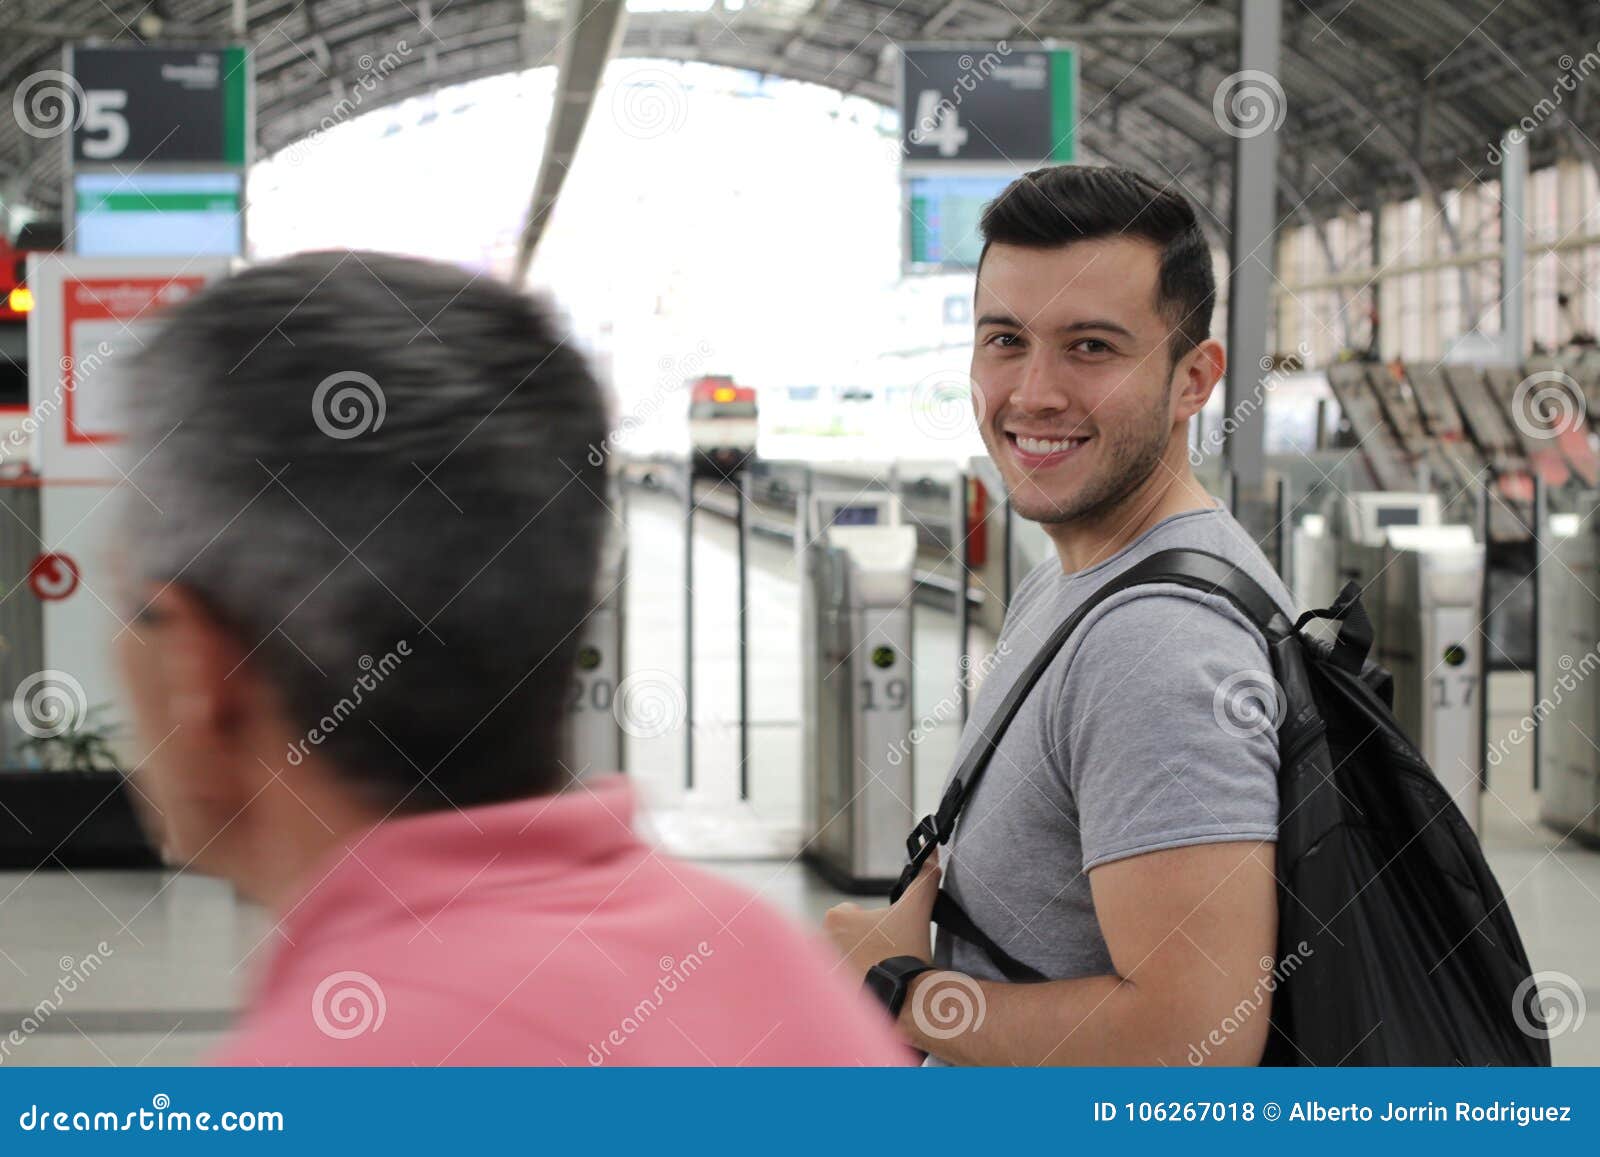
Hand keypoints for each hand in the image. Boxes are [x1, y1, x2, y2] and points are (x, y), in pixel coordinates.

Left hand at [822, 849, 940, 981]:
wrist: (906, 998)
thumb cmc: (905, 952)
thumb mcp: (917, 909)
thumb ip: (924, 880)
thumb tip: (932, 858)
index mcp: (835, 918)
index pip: (851, 912)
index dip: (873, 922)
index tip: (887, 935)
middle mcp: (821, 941)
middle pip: (846, 934)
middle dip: (864, 942)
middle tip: (886, 953)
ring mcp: (823, 968)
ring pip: (843, 956)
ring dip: (858, 961)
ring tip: (881, 971)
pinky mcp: (829, 991)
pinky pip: (840, 980)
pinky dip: (854, 981)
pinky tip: (873, 985)